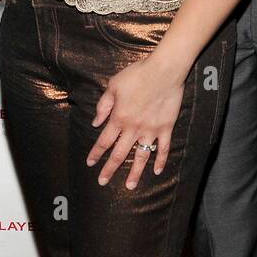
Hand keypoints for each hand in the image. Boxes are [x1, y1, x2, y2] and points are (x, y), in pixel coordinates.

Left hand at [87, 54, 185, 188]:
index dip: (96, 153)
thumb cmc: (137, 74)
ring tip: (130, 186)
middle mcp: (134, 128)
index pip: (104, 141)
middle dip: (110, 169)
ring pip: (141, 156)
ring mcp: (151, 130)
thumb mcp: (113, 85)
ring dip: (135, 172)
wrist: (164, 70)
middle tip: (103, 182)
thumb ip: (104, 106)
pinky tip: (157, 171)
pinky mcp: (166, 128)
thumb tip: (96, 123)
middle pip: (119, 153)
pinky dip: (161, 160)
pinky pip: (163, 148)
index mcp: (119, 118)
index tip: (90, 163)